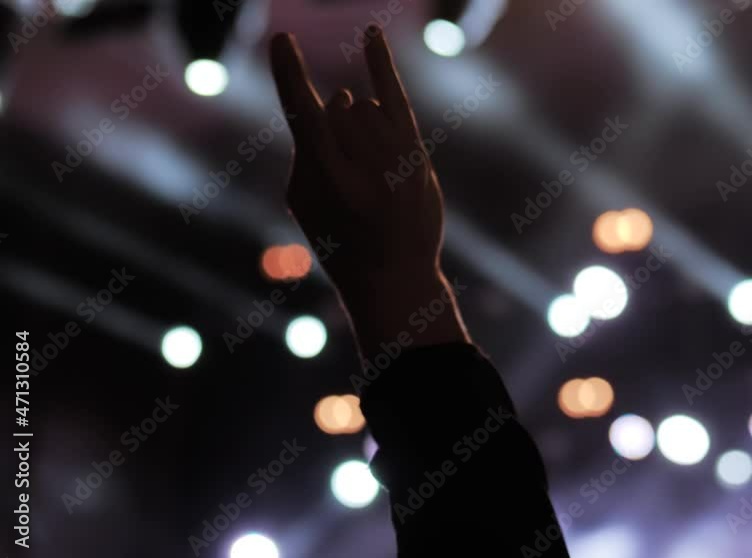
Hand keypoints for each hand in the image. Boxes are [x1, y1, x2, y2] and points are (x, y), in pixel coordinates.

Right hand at [270, 26, 443, 293]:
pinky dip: (381, 66)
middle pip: (338, 109)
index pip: (303, 113)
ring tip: (366, 169)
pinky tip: (371, 35)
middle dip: (334, 126)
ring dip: (356, 127)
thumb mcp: (305, 203)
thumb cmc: (339, 240)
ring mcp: (394, 159)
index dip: (290, 74)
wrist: (395, 275)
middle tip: (346, 170)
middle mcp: (363, 165)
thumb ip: (309, 149)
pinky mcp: (415, 155)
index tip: (282, 38)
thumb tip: (339, 100)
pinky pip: (396, 98)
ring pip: (363, 107)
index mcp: (325, 179)